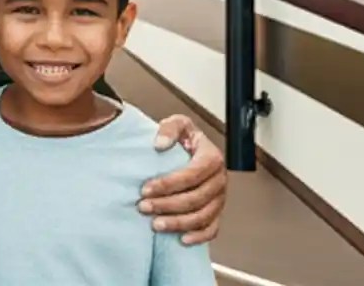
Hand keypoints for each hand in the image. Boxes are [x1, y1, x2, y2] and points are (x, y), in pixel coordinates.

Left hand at [137, 113, 225, 244]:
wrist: (191, 148)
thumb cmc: (184, 138)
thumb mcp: (177, 124)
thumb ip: (169, 128)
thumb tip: (160, 144)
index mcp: (212, 158)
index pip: (191, 174)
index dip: (168, 184)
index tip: (146, 188)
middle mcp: (219, 179)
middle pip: (196, 198)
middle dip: (167, 205)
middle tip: (144, 207)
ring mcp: (219, 198)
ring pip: (202, 216)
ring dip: (178, 223)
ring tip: (155, 224)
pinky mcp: (216, 211)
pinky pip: (212, 228)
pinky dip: (198, 236)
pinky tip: (181, 239)